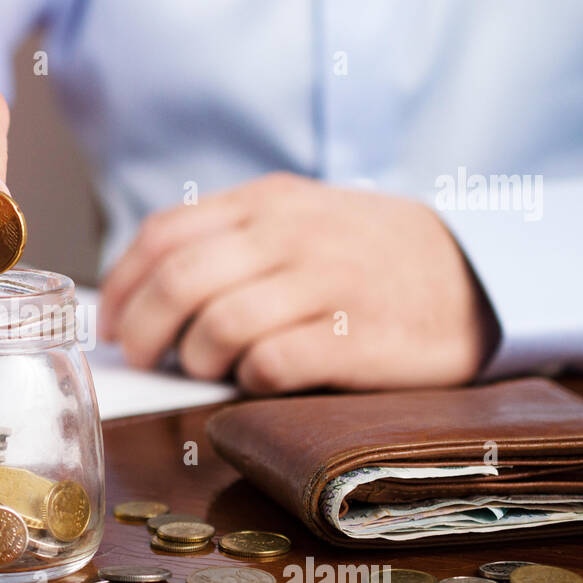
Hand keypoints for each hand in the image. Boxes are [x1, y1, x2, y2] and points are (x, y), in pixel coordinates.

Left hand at [99, 173, 496, 392]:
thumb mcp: (297, 220)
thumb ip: (228, 241)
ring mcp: (324, 283)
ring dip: (197, 358)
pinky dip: (248, 379)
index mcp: (265, 202)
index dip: (123, 287)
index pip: (163, 236)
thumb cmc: (362, 256)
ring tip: (208, 368)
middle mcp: (289, 234)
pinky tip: (257, 378)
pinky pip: (271, 364)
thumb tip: (143, 296)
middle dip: (143, 330)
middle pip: (179, 281)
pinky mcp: (354, 336)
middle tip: (143, 358)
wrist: (472, 275)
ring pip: (219, 325)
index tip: (110, 324)